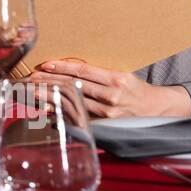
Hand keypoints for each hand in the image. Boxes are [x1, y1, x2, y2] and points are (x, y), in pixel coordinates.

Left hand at [25, 59, 190, 118]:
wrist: (159, 109)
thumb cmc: (137, 89)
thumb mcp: (122, 75)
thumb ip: (98, 74)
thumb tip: (70, 70)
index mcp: (116, 79)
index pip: (83, 70)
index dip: (62, 67)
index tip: (45, 65)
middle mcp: (112, 96)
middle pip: (75, 86)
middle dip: (50, 81)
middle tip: (32, 78)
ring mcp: (109, 113)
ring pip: (74, 103)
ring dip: (52, 97)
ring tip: (35, 92)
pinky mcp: (107, 126)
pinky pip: (80, 118)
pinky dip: (63, 114)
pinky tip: (49, 111)